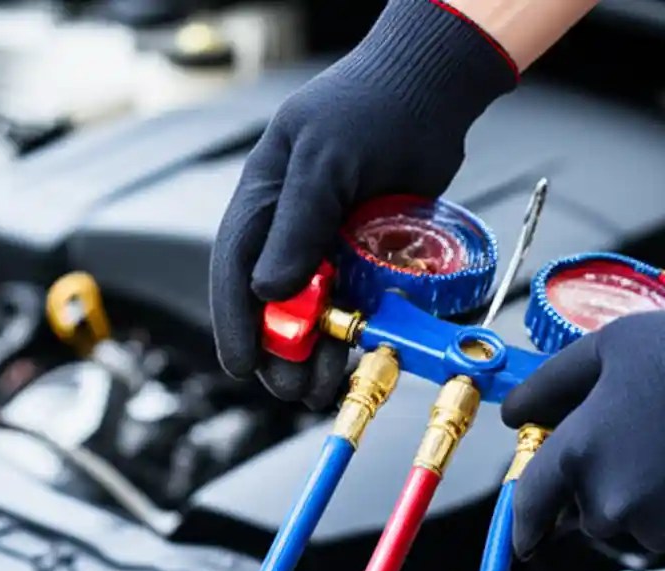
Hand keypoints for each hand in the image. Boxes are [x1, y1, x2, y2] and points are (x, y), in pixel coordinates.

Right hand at [209, 0, 515, 407]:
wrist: (430, 88)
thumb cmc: (369, 107)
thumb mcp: (324, 161)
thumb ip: (297, 224)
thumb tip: (268, 290)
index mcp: (262, 202)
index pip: (234, 270)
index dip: (235, 323)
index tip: (243, 366)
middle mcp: (290, 229)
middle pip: (272, 305)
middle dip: (281, 352)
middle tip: (296, 389)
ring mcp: (330, 243)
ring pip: (314, 314)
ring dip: (318, 353)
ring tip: (329, 385)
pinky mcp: (367, 253)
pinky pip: (356, 303)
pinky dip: (356, 333)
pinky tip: (361, 356)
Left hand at [502, 271, 664, 569]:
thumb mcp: (607, 348)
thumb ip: (549, 386)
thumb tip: (513, 414)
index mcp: (579, 452)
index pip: (532, 503)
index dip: (525, 523)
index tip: (525, 538)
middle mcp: (613, 500)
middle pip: (594, 515)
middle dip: (611, 489)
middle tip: (651, 446)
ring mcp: (664, 528)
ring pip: (645, 530)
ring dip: (658, 505)